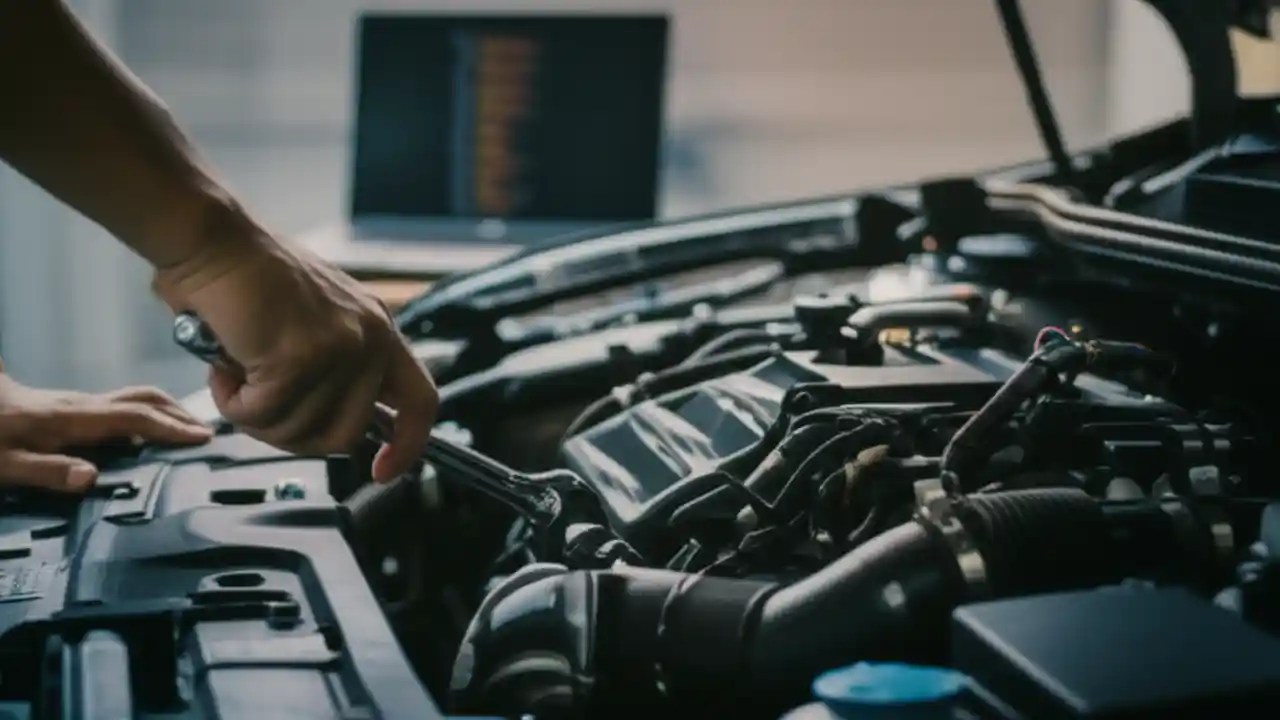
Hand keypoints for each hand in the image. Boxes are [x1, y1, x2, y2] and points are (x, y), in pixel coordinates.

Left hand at [0, 374, 211, 491]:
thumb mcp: (6, 463)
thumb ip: (46, 470)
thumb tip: (91, 478)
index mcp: (74, 418)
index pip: (134, 417)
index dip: (170, 427)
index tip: (201, 438)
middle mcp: (85, 405)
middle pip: (144, 398)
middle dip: (180, 413)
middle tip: (207, 433)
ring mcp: (82, 403)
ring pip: (137, 397)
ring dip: (169, 410)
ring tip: (190, 430)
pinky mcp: (77, 407)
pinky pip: (126, 405)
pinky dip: (151, 414)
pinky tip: (153, 432)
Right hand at [152, 212, 437, 481]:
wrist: (212, 240)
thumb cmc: (248, 279)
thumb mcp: (316, 323)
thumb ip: (335, 370)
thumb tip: (331, 424)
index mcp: (379, 331)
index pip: (421, 401)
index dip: (406, 446)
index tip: (381, 471)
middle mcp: (370, 339)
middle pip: (346, 435)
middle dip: (292, 435)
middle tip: (259, 406)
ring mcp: (339, 350)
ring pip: (299, 431)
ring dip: (254, 416)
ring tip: (236, 374)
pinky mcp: (299, 358)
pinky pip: (262, 415)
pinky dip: (232, 403)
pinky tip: (224, 369)